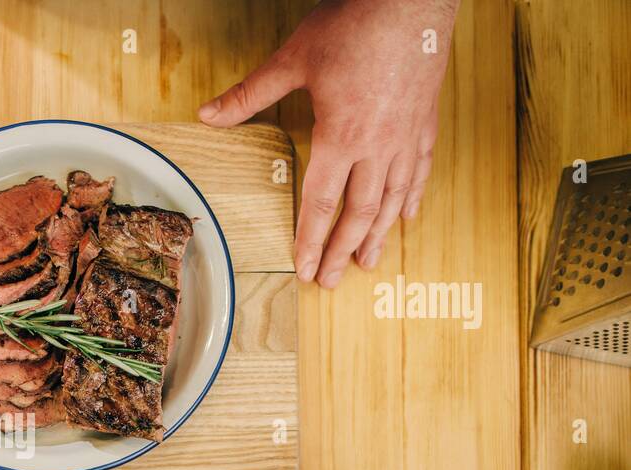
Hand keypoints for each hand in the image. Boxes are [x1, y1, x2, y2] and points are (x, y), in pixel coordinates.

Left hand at [199, 0, 458, 287]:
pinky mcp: (426, 123)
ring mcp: (406, 137)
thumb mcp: (292, 60)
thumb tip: (207, 115)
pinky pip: (421, 171)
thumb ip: (249, 95)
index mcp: (341, 136)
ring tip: (369, 265)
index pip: (321, 202)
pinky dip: (412, 198)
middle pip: (358, 213)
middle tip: (330, 282)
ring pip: (393, 199)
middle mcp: (377, 146)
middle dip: (341, 252)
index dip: (310, 239)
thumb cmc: (354, 25)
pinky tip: (406, 218)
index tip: (303, 268)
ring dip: (379, 236)